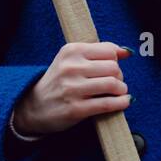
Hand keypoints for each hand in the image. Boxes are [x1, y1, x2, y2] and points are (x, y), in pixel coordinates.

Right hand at [13, 42, 131, 135]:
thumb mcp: (72, 60)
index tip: (111, 69)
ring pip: (113, 84)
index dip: (116, 61)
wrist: (33, 106)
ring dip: (122, 90)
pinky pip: (108, 104)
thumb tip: (126, 52)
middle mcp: (71, 68)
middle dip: (119, 76)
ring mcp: (72, 88)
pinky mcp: (76, 109)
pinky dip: (121, 103)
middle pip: (113, 68)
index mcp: (71, 51)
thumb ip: (99, 53)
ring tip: (118, 92)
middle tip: (115, 83)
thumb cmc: (59, 81)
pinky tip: (123, 102)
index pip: (109, 51)